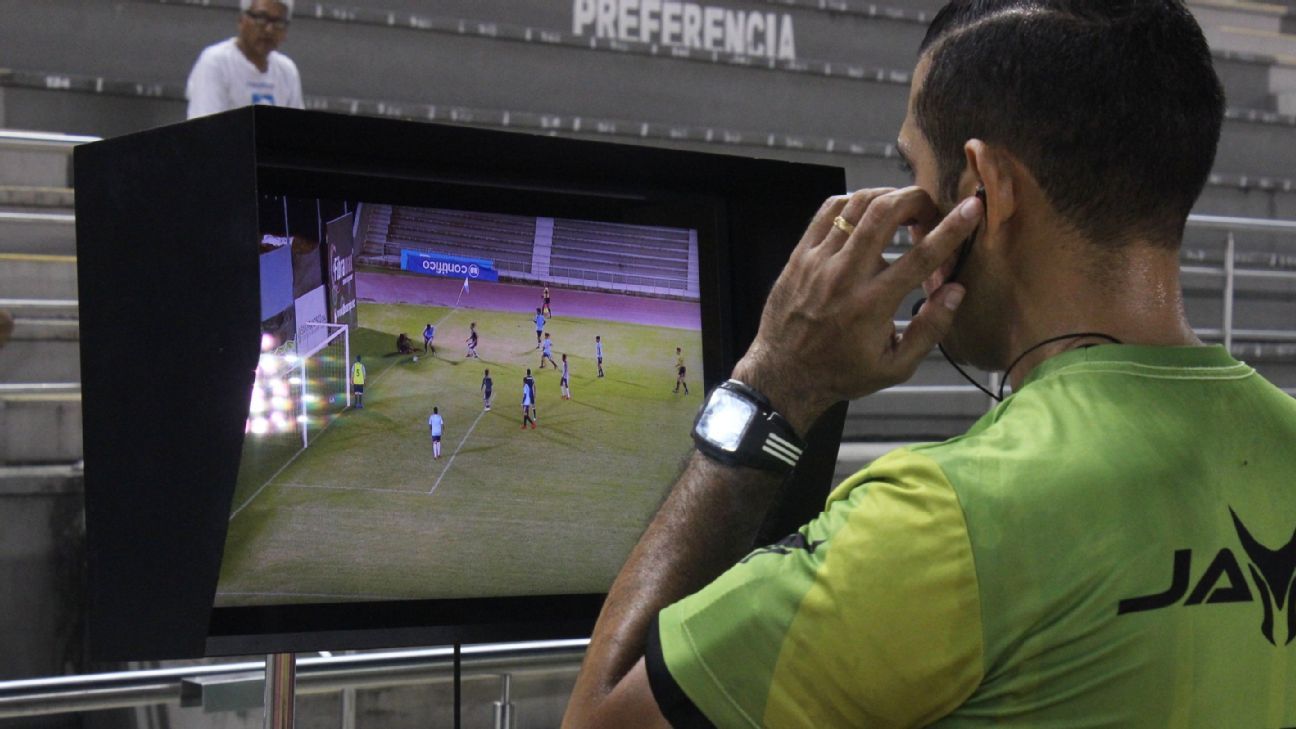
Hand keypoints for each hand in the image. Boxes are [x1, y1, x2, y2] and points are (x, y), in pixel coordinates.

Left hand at [732, 187, 982, 435]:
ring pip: (856, 205)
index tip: (972, 208)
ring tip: (902, 209)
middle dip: (917, 200)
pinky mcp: (799, 255)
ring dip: (887, 197)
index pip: (921, 256)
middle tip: (929, 212)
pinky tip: (867, 213)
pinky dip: (853, 202)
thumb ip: (929, 329)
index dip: (952, 228)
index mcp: (872, 305)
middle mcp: (844, 276)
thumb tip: (956, 291)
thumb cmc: (841, 373)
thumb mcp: (895, 367)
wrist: (783, 374)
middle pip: (885, 213)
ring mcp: (818, 261)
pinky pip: (827, 211)